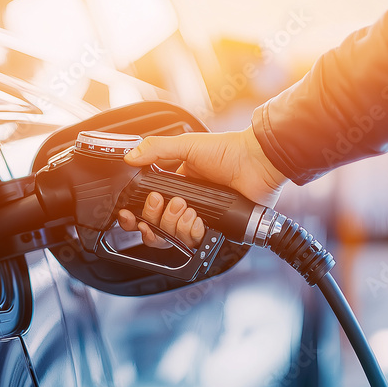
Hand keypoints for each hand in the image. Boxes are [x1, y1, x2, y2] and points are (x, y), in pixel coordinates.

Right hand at [117, 126, 288, 248]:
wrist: (257, 162)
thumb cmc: (228, 150)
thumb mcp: (186, 145)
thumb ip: (156, 149)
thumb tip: (130, 157)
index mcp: (176, 185)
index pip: (150, 207)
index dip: (139, 214)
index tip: (130, 214)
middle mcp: (186, 204)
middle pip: (157, 226)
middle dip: (157, 218)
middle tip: (170, 203)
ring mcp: (201, 217)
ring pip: (173, 236)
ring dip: (174, 224)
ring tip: (187, 209)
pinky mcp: (215, 228)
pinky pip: (194, 241)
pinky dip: (190, 232)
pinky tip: (196, 219)